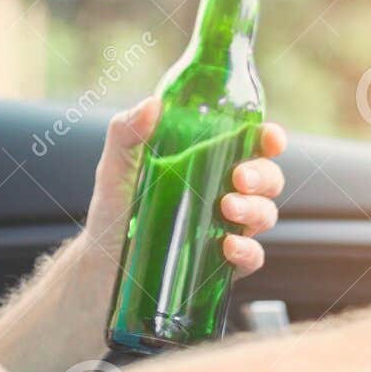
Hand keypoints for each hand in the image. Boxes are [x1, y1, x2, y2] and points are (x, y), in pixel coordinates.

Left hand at [84, 96, 289, 276]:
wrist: (101, 266)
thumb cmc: (114, 212)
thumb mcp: (115, 167)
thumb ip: (126, 131)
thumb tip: (152, 105)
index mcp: (208, 164)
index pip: (252, 146)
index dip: (269, 140)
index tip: (269, 138)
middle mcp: (224, 194)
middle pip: (268, 179)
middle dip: (262, 175)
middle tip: (239, 177)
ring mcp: (226, 230)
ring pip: (265, 215)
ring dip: (255, 209)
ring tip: (227, 207)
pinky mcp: (221, 265)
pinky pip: (251, 257)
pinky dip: (247, 251)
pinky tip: (229, 245)